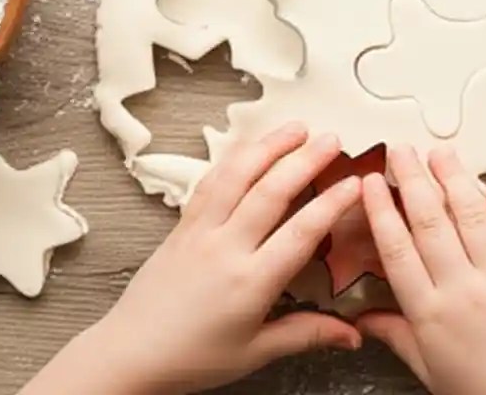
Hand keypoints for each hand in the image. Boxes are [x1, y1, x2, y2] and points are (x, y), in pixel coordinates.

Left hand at [22, 123, 363, 394]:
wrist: (130, 354)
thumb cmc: (189, 358)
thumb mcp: (255, 351)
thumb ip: (306, 334)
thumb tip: (351, 334)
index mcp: (250, 283)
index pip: (300, 232)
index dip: (331, 203)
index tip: (355, 183)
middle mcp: (224, 249)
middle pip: (270, 191)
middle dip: (305, 160)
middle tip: (331, 140)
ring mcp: (199, 233)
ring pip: (236, 176)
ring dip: (268, 147)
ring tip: (294, 128)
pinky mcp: (180, 228)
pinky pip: (209, 184)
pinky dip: (232, 161)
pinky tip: (248, 150)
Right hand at [358, 146, 485, 394]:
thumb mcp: (429, 369)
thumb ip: (397, 336)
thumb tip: (363, 318)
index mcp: (430, 314)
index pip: (397, 249)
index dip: (382, 210)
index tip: (371, 181)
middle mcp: (463, 290)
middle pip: (430, 222)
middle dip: (413, 179)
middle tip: (401, 150)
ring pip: (473, 217)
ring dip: (455, 179)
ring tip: (440, 154)